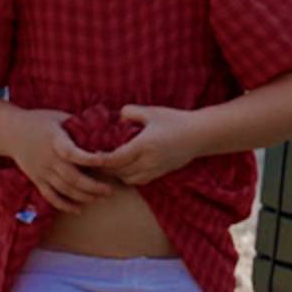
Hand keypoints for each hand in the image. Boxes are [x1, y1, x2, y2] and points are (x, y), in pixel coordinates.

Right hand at [6, 123, 120, 213]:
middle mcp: (48, 158)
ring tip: (101, 198)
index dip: (88, 158)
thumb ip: (78, 125)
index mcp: (55, 140)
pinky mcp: (37, 180)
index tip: (103, 160)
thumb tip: (103, 129)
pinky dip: (64, 205)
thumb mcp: (59, 117)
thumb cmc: (40, 121)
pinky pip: (51, 196)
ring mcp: (42, 171)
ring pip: (64, 189)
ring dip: (84, 196)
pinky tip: (79, 209)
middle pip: (72, 177)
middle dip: (93, 186)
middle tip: (110, 190)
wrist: (11, 133)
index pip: (71, 152)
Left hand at [93, 103, 208, 185]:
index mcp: (145, 144)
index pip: (116, 158)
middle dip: (105, 167)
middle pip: (119, 171)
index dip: (101, 159)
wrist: (199, 135)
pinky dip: (127, 176)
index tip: (91, 154)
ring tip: (108, 164)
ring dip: (116, 173)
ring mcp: (155, 169)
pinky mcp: (160, 173)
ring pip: (128, 178)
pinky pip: (138, 180)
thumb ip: (130, 112)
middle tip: (94, 159)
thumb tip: (116, 118)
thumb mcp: (151, 111)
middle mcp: (149, 160)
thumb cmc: (175, 120)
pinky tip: (124, 168)